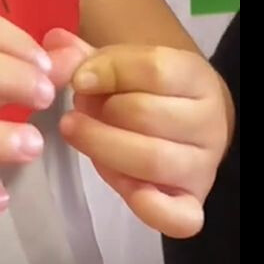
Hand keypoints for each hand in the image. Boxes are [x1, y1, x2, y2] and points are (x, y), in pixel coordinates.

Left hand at [43, 28, 231, 238]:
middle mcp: (209, 122)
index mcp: (195, 76)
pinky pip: (180, 217)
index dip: (108, 72)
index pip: (154, 69)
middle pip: (147, 115)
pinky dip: (152, 209)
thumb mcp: (116, 64)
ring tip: (77, 134)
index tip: (78, 80)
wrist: (180, 119)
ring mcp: (203, 166)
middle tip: (76, 112)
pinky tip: (125, 190)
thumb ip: (82, 55)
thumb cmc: (141, 89)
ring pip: (152, 160)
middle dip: (99, 113)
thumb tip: (55, 46)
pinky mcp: (191, 202)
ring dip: (103, 148)